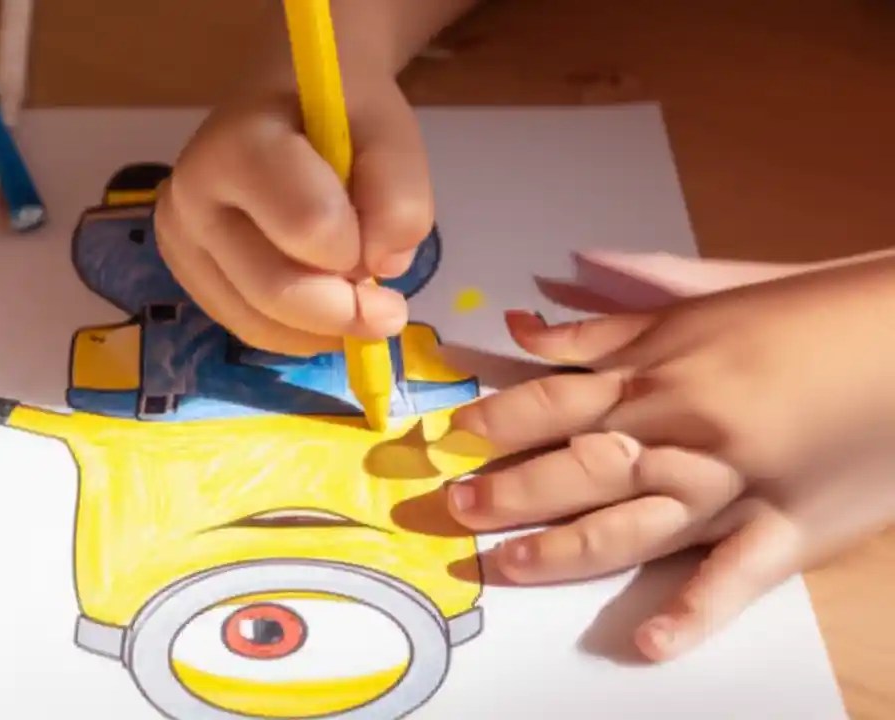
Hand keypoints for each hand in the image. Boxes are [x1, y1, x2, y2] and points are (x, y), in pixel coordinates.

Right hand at [154, 77, 431, 355]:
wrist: (286, 98)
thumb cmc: (337, 109)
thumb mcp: (388, 128)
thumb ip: (400, 192)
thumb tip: (383, 268)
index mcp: (236, 146)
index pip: (308, 227)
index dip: (359, 245)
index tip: (380, 229)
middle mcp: (188, 198)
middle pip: (275, 290)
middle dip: (345, 311)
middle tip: (390, 309)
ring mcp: (179, 243)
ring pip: (260, 323)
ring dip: (323, 328)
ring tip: (357, 297)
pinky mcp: (186, 276)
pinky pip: (249, 330)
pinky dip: (298, 334)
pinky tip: (324, 306)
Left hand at [441, 256, 894, 660]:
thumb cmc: (822, 308)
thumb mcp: (720, 288)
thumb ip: (622, 303)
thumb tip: (530, 315)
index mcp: (667, 365)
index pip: (558, 398)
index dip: (501, 418)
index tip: (455, 435)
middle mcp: (686, 427)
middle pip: (578, 465)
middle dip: (510, 489)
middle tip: (455, 510)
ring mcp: (735, 483)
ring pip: (632, 524)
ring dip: (564, 549)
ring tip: (507, 567)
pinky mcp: (787, 528)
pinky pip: (733, 577)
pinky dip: (690, 613)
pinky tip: (644, 643)